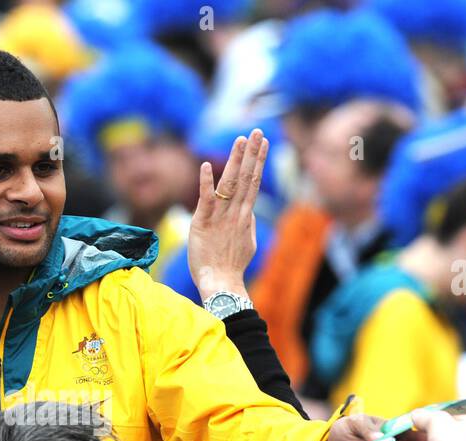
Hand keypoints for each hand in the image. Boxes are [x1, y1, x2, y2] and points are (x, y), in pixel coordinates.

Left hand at [188, 128, 268, 301]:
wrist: (222, 284)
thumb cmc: (231, 267)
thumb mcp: (245, 243)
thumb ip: (247, 225)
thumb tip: (249, 213)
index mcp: (244, 216)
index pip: (252, 183)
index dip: (257, 161)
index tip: (263, 143)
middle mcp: (235, 213)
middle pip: (245, 178)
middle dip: (252, 154)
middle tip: (257, 131)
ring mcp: (221, 217)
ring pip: (230, 184)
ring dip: (236, 160)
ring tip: (241, 140)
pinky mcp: (203, 223)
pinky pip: (205, 199)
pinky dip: (206, 182)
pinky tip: (207, 166)